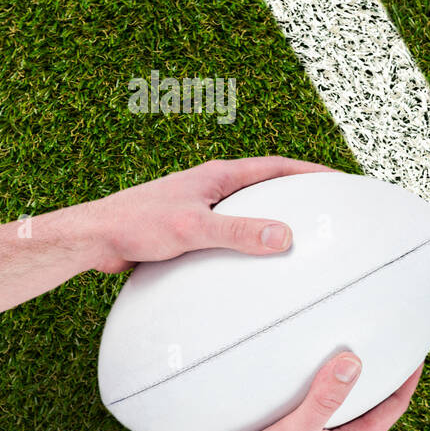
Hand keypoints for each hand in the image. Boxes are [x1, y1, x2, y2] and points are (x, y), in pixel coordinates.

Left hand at [85, 156, 330, 272]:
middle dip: (296, 193)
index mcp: (217, 176)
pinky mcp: (189, 228)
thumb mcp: (194, 228)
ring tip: (297, 235)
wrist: (94, 238)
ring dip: (272, 217)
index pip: (274, 167)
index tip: (335, 177)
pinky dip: (249, 240)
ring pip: (247, 210)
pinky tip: (254, 263)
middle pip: (265, 185)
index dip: (308, 170)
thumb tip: (283, 236)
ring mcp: (200, 207)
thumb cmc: (136, 224)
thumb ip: (239, 232)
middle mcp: (211, 187)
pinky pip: (230, 231)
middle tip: (324, 205)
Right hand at [208, 352, 419, 430]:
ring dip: (348, 381)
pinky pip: (319, 409)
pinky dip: (320, 390)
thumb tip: (352, 363)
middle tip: (386, 346)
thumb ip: (325, 399)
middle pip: (373, 404)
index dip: (409, 379)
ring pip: (345, 405)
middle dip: (382, 376)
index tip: (418, 354)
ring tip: (349, 352)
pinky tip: (306, 377)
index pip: (394, 406)